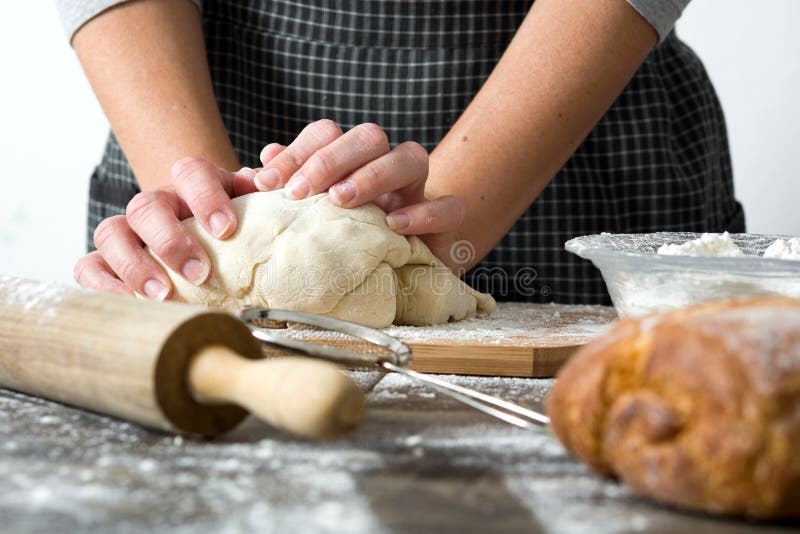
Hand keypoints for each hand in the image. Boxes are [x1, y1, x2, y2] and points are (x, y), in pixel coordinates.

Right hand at [73, 158, 258, 298]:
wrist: (205, 241)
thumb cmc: (232, 230)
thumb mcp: (253, 209)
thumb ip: (264, 191)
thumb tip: (270, 174)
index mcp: (192, 187)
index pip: (191, 172)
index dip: (206, 197)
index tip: (226, 229)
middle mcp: (156, 204)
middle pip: (146, 206)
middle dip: (171, 241)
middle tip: (200, 273)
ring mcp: (127, 232)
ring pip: (111, 233)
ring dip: (136, 266)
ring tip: (164, 295)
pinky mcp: (106, 262)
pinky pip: (90, 267)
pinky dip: (105, 285)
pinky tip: (132, 303)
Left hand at [253, 120, 465, 268]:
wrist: (403, 280)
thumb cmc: (348, 247)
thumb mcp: (309, 221)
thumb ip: (286, 194)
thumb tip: (255, 169)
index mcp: (352, 164)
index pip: (328, 134)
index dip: (296, 152)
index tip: (266, 183)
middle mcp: (386, 170)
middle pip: (368, 136)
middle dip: (330, 159)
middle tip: (299, 192)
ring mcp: (418, 193)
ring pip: (411, 157)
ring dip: (373, 174)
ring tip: (340, 200)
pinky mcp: (446, 226)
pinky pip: (448, 207)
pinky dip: (424, 213)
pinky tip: (395, 226)